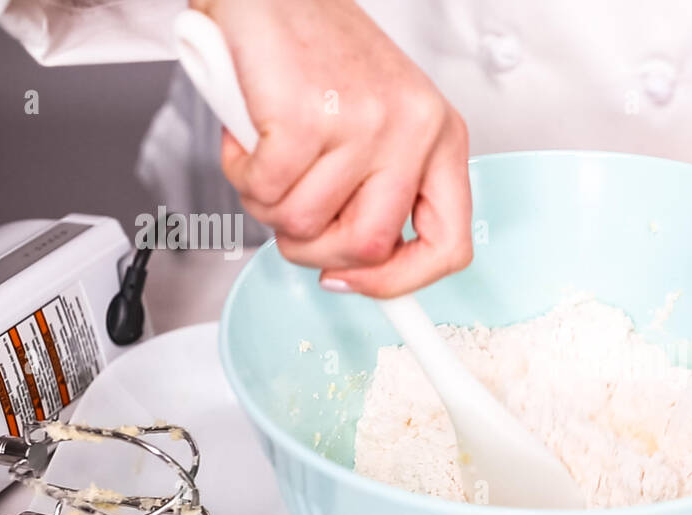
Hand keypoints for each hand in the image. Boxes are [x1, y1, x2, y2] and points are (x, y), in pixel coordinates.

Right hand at [193, 0, 471, 296]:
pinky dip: (242, 173)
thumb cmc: (322, 54)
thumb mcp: (383, 123)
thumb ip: (383, 189)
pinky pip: (266, 191)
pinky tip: (248, 137)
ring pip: (306, 224)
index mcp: (442, 139)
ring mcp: (363, 124)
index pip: (449, 247)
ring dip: (268, 205)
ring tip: (267, 158)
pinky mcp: (307, 117)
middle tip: (290, 219)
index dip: (398, 282)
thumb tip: (360, 269)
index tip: (356, 281)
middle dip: (315, 251)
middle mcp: (414, 132)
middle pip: (369, 248)